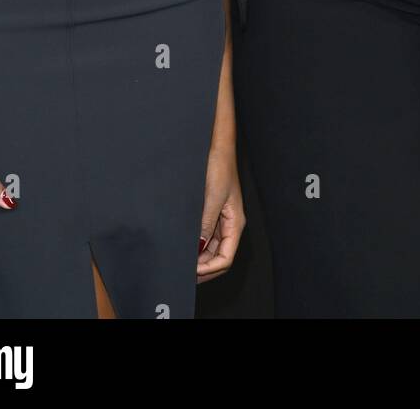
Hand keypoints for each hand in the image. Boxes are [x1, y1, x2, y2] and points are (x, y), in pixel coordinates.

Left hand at [196, 143, 244, 282]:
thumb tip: (198, 249)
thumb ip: (206, 225)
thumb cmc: (219, 167)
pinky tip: (187, 246)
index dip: (210, 269)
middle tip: (185, 272)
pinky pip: (207, 236)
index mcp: (235, 223)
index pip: (226, 258)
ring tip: (184, 261)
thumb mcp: (211, 198)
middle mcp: (230, 224)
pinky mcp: (212, 212)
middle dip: (205, 268)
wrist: (217, 147)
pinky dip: (198, 245)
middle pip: (220, 257)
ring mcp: (221, 219)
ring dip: (200, 259)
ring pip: (213, 249)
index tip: (193, 271)